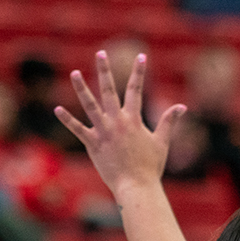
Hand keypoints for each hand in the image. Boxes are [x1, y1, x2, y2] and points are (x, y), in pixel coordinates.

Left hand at [57, 51, 184, 196]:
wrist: (137, 186)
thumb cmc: (151, 166)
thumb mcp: (162, 142)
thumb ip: (169, 121)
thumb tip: (182, 107)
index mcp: (134, 120)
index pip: (136, 90)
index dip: (139, 72)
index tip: (141, 56)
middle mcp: (117, 122)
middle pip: (110, 90)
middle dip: (105, 71)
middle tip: (101, 54)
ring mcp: (104, 132)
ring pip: (90, 105)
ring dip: (81, 88)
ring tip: (74, 73)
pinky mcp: (93, 144)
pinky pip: (77, 129)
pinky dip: (67, 119)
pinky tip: (57, 109)